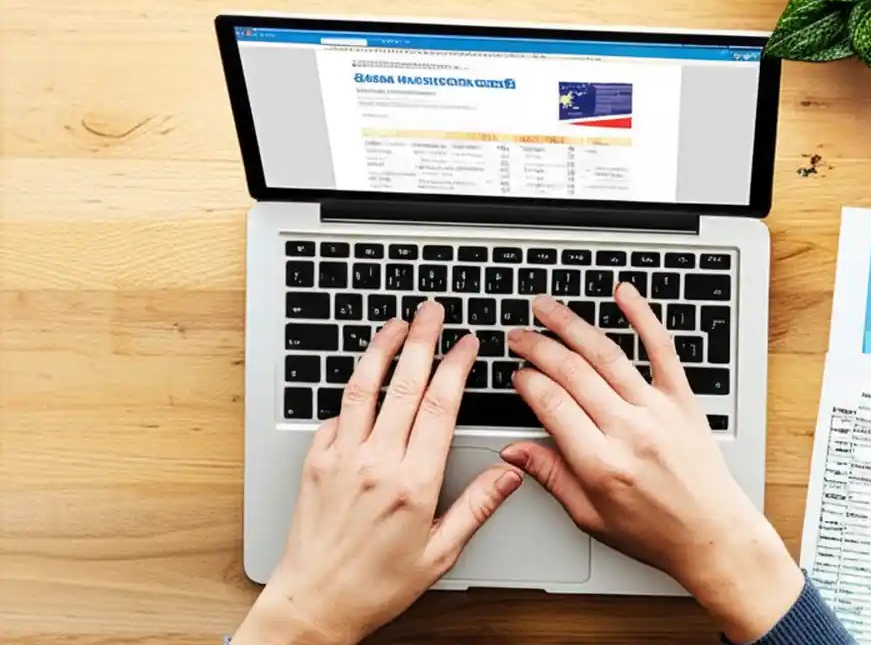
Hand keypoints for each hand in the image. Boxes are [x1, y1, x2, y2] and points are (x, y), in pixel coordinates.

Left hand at [234, 303, 523, 644]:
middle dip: (421, 339)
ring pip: (363, 387)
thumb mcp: (441, 553)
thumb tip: (510, 473)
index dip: (456, 366)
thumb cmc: (377, 585)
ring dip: (381, 349)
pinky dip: (352, 389)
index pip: (439, 405)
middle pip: (403, 383)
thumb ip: (477, 507)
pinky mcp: (315, 462)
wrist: (315, 603)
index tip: (468, 343)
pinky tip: (364, 378)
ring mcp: (341, 458)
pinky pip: (336, 414)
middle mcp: (375, 463)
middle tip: (432, 311)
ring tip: (395, 323)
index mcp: (413, 483)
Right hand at [502, 286, 802, 642]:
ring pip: (606, 354)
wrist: (713, 535)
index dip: (528, 383)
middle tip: (518, 336)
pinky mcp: (683, 400)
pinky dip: (642, 316)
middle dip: (538, 347)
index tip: (516, 374)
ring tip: (546, 308)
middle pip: (572, 373)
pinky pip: (662, 349)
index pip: (551, 405)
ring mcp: (658, 411)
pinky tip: (623, 294)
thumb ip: (551, 477)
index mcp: (601, 464)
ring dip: (571, 325)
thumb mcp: (590, 517)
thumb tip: (513, 450)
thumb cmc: (654, 532)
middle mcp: (629, 431)